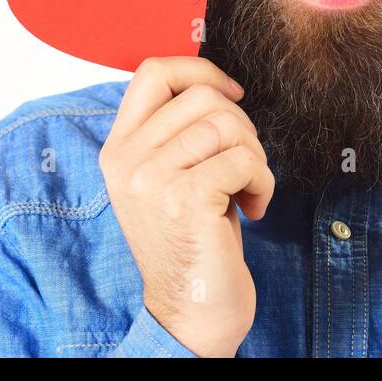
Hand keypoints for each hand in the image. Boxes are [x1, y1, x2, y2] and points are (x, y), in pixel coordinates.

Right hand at [98, 56, 274, 356]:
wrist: (192, 310)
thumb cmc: (194, 239)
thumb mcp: (169, 177)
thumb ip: (175, 132)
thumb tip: (216, 84)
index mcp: (118, 148)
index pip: (152, 72)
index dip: (201, 70)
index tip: (232, 96)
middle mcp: (126, 160)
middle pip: (202, 96)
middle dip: (241, 125)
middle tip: (243, 165)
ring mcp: (151, 179)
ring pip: (225, 125)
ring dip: (254, 156)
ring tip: (248, 188)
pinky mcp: (185, 199)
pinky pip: (243, 159)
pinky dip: (262, 182)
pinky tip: (253, 209)